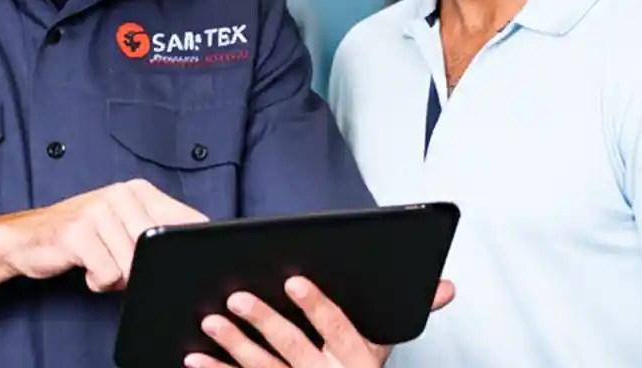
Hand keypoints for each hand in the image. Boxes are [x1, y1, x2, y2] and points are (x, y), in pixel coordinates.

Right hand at [0, 179, 206, 291]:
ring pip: (134, 266)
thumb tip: (195, 255)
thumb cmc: (83, 237)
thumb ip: (157, 233)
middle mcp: (121, 194)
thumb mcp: (124, 227)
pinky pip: (108, 275)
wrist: (26, 238)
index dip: (188, 249)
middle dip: (143, 268)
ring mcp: (99, 211)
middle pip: (159, 249)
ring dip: (117, 277)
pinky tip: (85, 267)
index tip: (180, 262)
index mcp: (139, 190)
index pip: (188, 221)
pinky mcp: (78, 233)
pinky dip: (98, 282)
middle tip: (120, 263)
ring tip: (98, 262)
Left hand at [185, 277, 454, 367]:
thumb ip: (411, 312)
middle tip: (238, 297)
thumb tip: (446, 286)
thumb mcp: (383, 347)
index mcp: (360, 361)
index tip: (294, 282)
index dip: (318, 307)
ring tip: (212, 321)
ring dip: (235, 347)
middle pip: (296, 350)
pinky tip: (195, 358)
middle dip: (266, 323)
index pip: (341, 331)